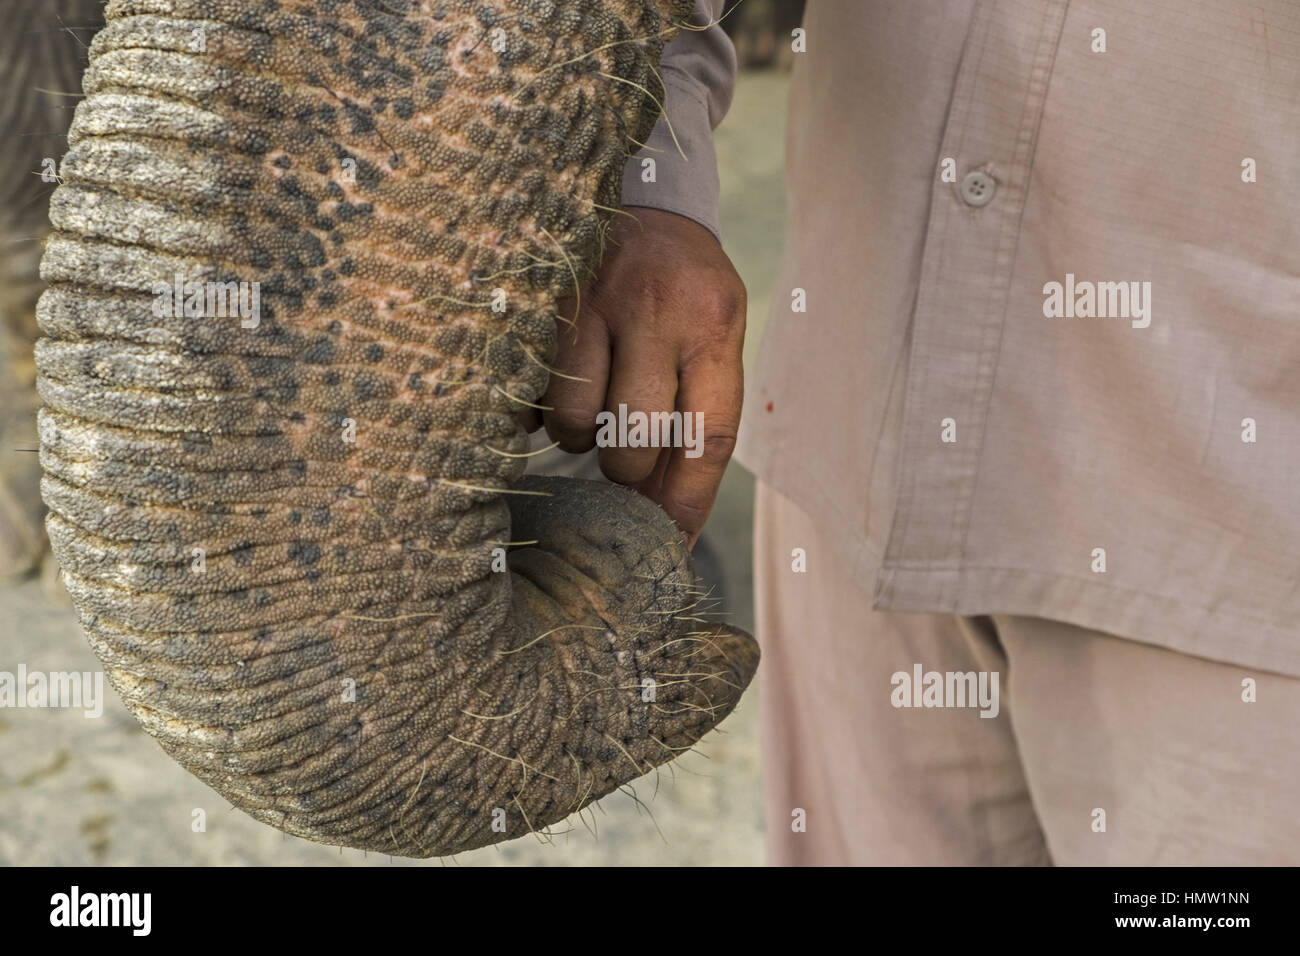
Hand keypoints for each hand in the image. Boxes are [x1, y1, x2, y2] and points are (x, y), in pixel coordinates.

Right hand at [530, 207, 746, 545]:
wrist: (635, 193)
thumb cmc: (680, 287)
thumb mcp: (709, 333)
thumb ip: (693, 412)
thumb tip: (663, 510)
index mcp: (713, 325)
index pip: (709, 434)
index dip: (689, 500)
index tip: (673, 543)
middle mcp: (657, 311)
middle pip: (635, 440)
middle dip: (624, 468)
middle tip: (620, 448)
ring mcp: (593, 302)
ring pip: (575, 422)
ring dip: (577, 436)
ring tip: (589, 402)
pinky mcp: (541, 301)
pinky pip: (530, 393)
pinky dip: (537, 409)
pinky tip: (551, 382)